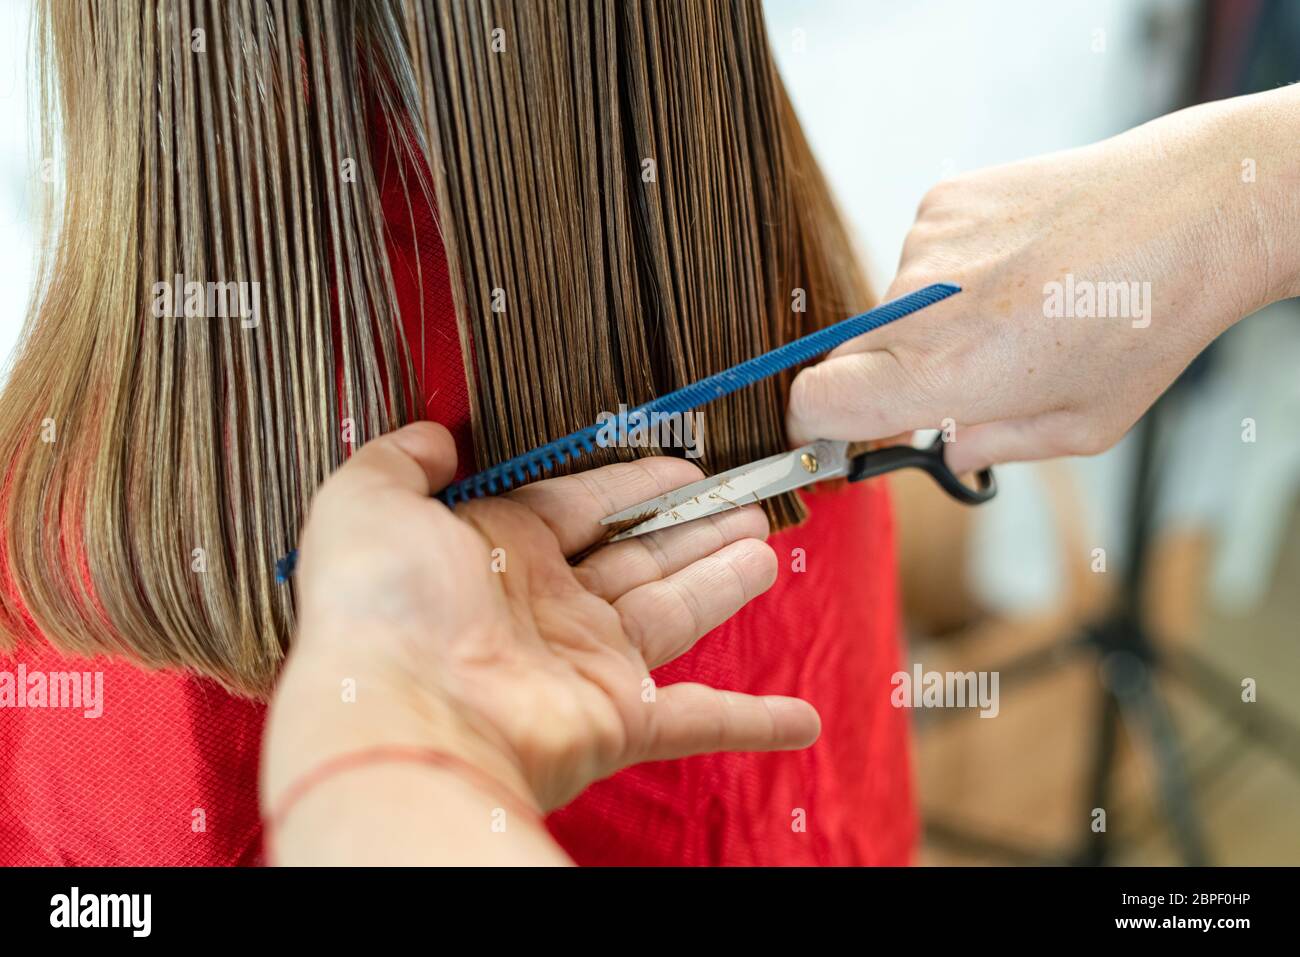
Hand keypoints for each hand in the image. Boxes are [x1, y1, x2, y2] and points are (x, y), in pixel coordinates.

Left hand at [263, 422, 818, 826]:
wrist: (405, 717)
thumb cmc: (382, 607)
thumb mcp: (366, 502)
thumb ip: (399, 460)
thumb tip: (435, 435)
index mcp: (496, 552)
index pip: (580, 503)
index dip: (633, 481)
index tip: (682, 463)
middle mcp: (545, 608)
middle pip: (638, 554)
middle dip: (691, 526)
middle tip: (744, 499)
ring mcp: (586, 666)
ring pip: (673, 615)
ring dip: (724, 583)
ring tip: (767, 544)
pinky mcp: (619, 721)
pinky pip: (699, 722)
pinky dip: (752, 722)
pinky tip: (801, 718)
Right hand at [787, 86, 1299, 471]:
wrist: (1190, 209)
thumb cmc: (1143, 325)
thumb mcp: (1080, 427)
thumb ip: (993, 446)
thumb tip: (946, 446)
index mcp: (942, 375)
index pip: (815, 402)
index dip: (816, 425)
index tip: (839, 433)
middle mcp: (915, 307)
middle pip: (845, 358)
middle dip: (885, 380)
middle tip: (956, 381)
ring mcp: (924, 244)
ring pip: (888, 307)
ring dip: (928, 322)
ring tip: (1013, 310)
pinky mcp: (941, 200)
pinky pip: (919, 255)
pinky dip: (950, 271)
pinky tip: (1014, 265)